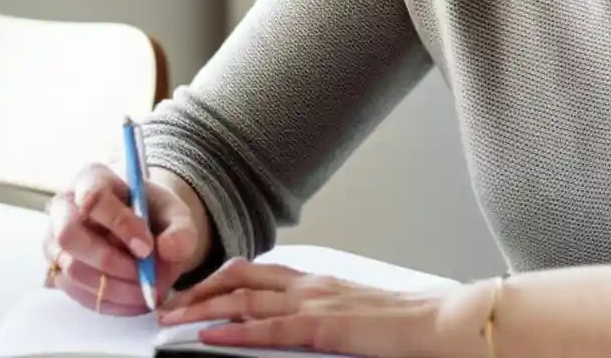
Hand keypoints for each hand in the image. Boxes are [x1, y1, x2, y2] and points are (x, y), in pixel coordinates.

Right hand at [44, 163, 205, 314]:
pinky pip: (76, 293)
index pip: (94, 199)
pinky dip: (110, 303)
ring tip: (148, 290)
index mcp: (92, 179)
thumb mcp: (175, 214)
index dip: (120, 226)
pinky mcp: (57, 270)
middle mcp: (64, 207)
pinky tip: (136, 300)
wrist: (143, 229)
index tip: (147, 248)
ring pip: (72, 270)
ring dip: (115, 288)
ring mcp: (53, 241)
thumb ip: (180, 229)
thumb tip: (168, 250)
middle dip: (111, 262)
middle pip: (69, 237)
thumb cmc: (154, 214)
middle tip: (146, 276)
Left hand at [157, 257, 492, 357]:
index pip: (259, 272)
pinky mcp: (323, 328)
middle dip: (200, 290)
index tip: (193, 289)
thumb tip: (302, 327)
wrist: (441, 321)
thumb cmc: (407, 322)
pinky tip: (208, 337)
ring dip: (202, 309)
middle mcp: (311, 285)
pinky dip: (233, 331)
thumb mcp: (357, 313)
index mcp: (320, 282)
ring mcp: (315, 304)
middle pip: (241, 278)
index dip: (221, 279)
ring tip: (172, 319)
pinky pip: (268, 328)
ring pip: (244, 299)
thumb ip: (327, 316)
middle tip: (169, 302)